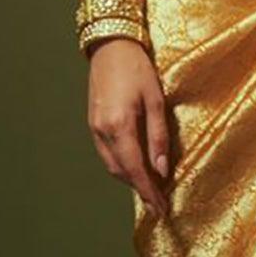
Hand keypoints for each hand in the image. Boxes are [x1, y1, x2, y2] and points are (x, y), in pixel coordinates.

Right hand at [86, 38, 170, 217]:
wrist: (110, 46)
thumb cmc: (138, 68)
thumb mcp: (156, 100)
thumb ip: (159, 137)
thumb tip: (162, 170)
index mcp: (119, 125)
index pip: (136, 170)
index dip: (148, 192)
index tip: (161, 210)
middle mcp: (102, 131)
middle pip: (121, 172)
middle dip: (140, 189)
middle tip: (160, 202)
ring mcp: (94, 128)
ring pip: (112, 165)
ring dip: (130, 178)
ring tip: (151, 188)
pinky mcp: (93, 123)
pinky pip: (107, 153)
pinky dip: (122, 165)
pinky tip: (136, 166)